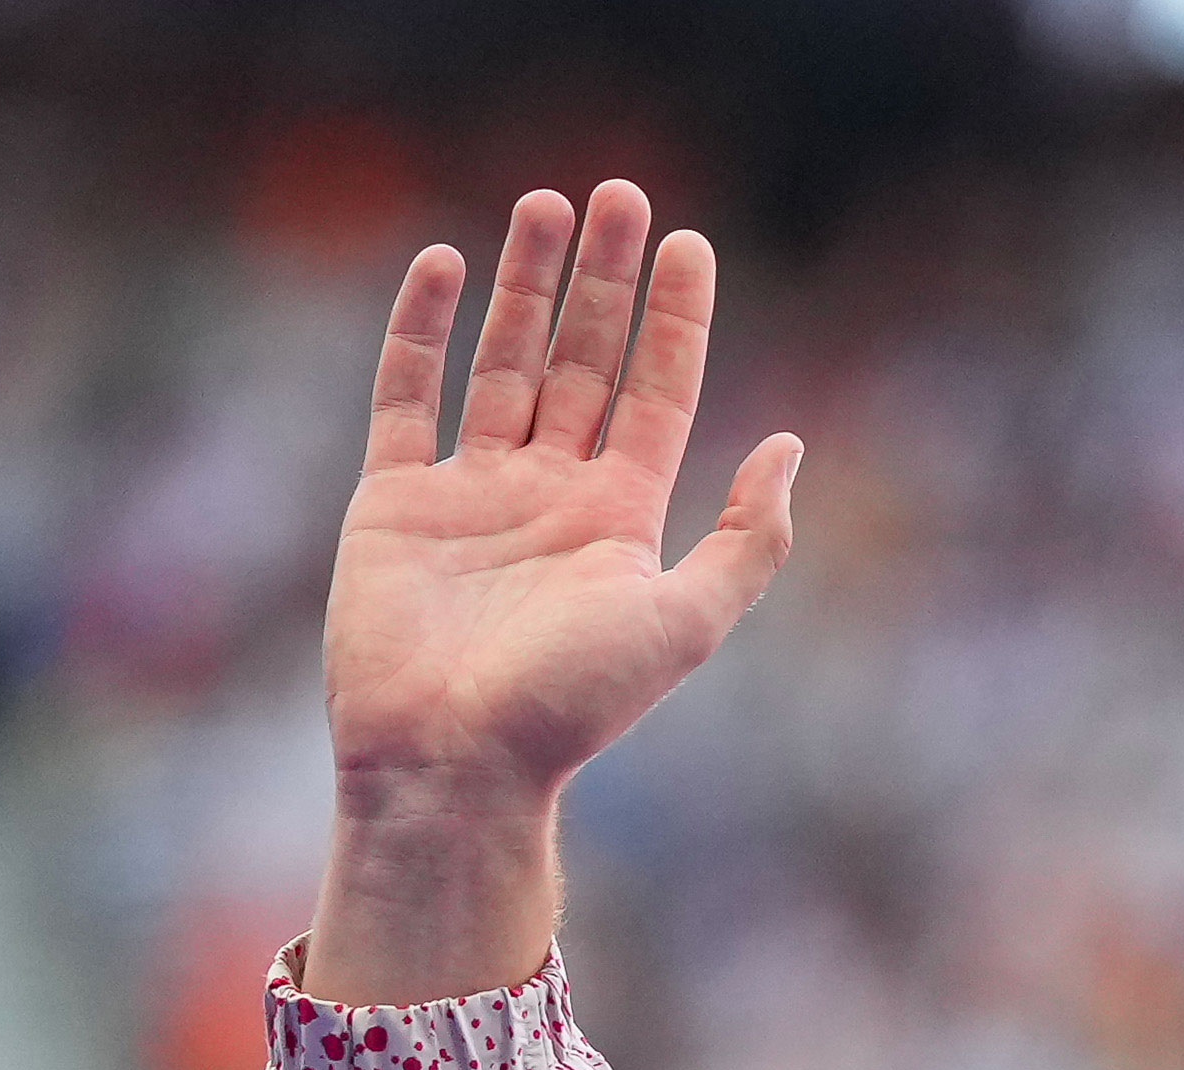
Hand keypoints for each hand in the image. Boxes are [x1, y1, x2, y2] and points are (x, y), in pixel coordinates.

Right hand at [302, 183, 807, 1004]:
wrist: (454, 763)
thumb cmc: (572, 705)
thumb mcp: (686, 622)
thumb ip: (747, 541)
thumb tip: (789, 448)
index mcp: (621, 518)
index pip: (658, 391)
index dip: (675, 318)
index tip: (688, 242)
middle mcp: (550, 494)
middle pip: (582, 360)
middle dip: (600, 279)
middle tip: (616, 192)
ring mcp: (472, 494)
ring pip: (502, 363)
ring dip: (522, 285)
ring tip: (542, 203)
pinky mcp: (395, 502)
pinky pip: (408, 397)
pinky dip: (424, 331)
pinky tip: (446, 265)